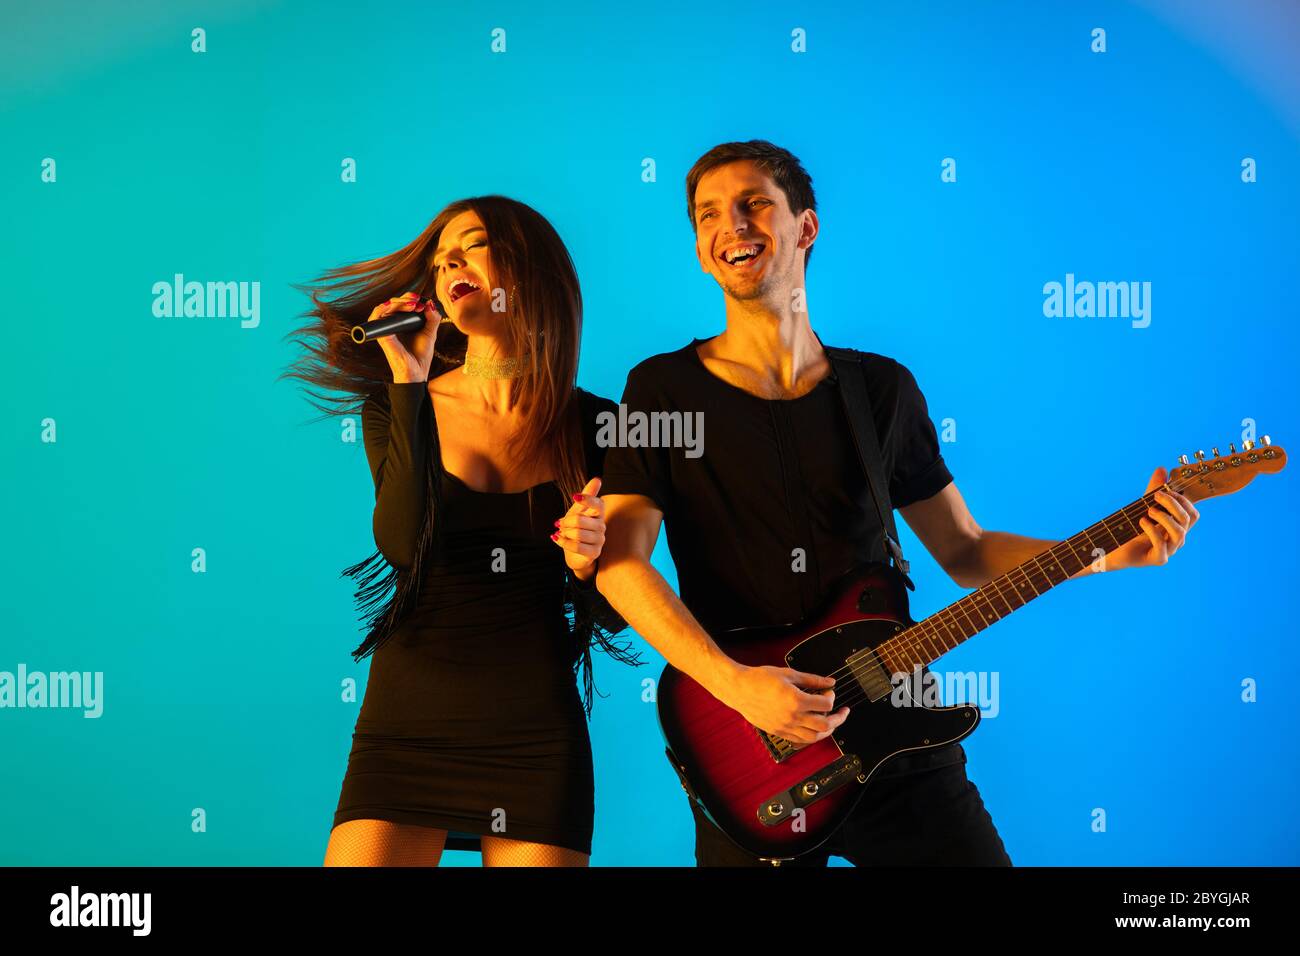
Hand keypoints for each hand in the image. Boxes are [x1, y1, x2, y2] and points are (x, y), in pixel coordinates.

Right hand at [370, 291, 441, 381]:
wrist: (416, 373)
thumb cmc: (421, 356)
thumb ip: (432, 319)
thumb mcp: (430, 334)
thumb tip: (430, 303)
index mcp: (402, 323)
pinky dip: (382, 309)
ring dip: (397, 302)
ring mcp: (385, 330)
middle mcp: (392, 325)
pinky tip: (391, 306)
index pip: (401, 304)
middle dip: (404, 298)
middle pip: (392, 303)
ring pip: (384, 307)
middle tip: (417, 301)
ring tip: (412, 305)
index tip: (421, 300)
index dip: (408, 298)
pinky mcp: (382, 336)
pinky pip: (376, 318)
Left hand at [551, 477, 605, 574]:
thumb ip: (587, 495)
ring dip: (564, 533)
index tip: (574, 497)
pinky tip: (559, 539)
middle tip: (561, 524)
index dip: (588, 499)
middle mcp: (602, 527)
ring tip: (562, 533)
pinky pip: (576, 546)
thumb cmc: (575, 530)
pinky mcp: (594, 553)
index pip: (599, 504)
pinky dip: (564, 542)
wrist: (574, 553)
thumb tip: (598, 479)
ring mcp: (600, 541)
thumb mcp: (578, 511)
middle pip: (579, 520)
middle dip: (565, 522)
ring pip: (577, 533)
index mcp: (598, 514)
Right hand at [717, 664, 849, 744]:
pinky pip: (799, 740)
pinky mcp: (778, 732)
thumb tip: (829, 682)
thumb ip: (812, 679)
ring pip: (814, 738)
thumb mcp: (789, 674)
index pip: (825, 705)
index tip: (828, 692)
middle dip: (838, 719)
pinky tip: (812, 728)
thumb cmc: (759, 679)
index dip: (831, 697)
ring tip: (830, 723)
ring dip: (826, 731)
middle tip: (842, 713)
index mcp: (796, 700)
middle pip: (825, 725)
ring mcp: (785, 726)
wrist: (739, 689)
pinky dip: (810, 736)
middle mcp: (792, 716)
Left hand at [1105, 467, 1199, 570]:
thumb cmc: (1131, 528)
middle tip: (1156, 496)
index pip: (1192, 514)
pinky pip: (1162, 546)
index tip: (1166, 490)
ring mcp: (1169, 551)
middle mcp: (1176, 539)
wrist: (1113, 549)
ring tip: (1148, 511)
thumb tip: (1162, 468)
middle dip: (1173, 504)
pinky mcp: (1158, 559)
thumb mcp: (1143, 505)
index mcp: (1177, 527)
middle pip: (1188, 520)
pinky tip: (1142, 522)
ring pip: (1179, 533)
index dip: (1183, 500)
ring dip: (1164, 517)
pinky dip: (1152, 531)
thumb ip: (1154, 490)